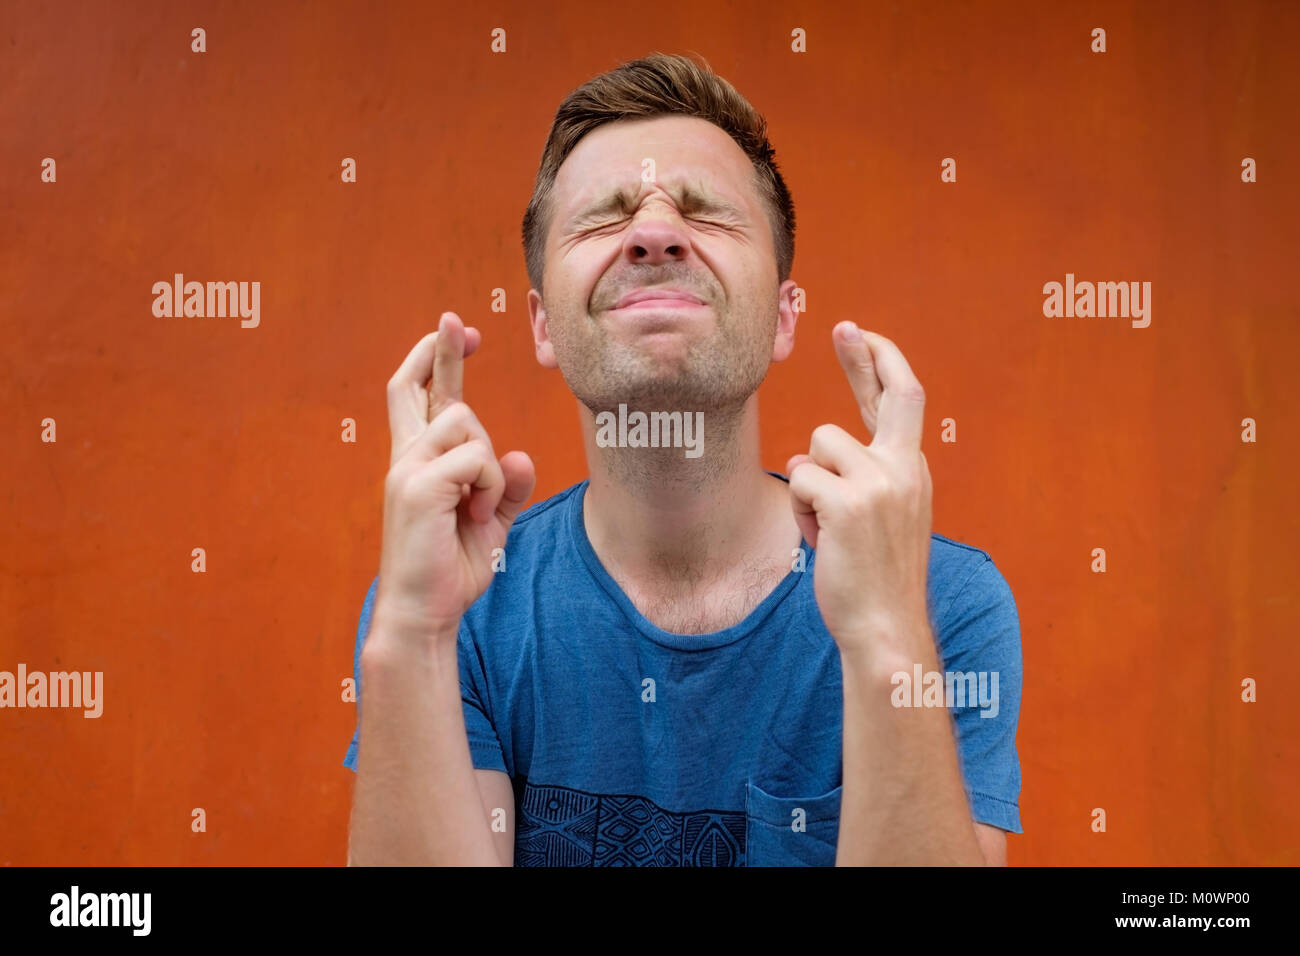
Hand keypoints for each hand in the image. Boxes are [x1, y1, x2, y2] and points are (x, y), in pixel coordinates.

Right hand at [374, 312, 535, 640]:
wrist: (423, 612)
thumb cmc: (452, 569)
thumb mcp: (491, 522)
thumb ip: (507, 488)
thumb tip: (521, 455)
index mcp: (418, 463)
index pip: (418, 396)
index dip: (433, 359)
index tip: (454, 329)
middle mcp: (406, 458)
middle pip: (422, 387)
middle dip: (444, 351)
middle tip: (457, 320)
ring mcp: (407, 469)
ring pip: (465, 423)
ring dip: (489, 463)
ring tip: (479, 508)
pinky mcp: (418, 486)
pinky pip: (476, 458)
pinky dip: (491, 487)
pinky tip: (476, 517)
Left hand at [787, 321, 932, 659]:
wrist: (886, 628)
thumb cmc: (872, 579)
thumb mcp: (879, 519)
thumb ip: (859, 479)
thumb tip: (810, 457)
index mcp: (913, 471)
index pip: (902, 401)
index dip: (881, 364)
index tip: (862, 333)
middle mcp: (905, 468)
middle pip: (887, 394)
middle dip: (864, 354)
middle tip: (843, 325)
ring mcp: (881, 483)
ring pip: (817, 447)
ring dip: (808, 484)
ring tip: (827, 528)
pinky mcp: (850, 502)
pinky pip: (802, 481)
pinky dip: (801, 511)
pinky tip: (822, 541)